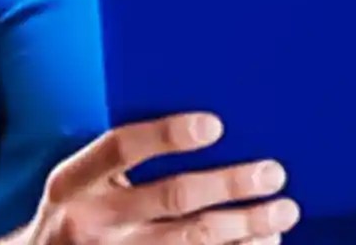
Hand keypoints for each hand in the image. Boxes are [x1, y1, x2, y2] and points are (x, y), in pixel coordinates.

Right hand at [23, 112, 298, 243]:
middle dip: (230, 182)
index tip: (216, 124)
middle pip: (171, 196)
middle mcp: (89, 222)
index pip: (120, 147)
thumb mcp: (79, 182)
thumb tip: (207, 127)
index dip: (167, 134)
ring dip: (246, 225)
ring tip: (283, 211)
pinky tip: (263, 243)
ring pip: (193, 241)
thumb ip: (123, 159)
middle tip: (273, 172)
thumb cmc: (77, 212)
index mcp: (72, 182)